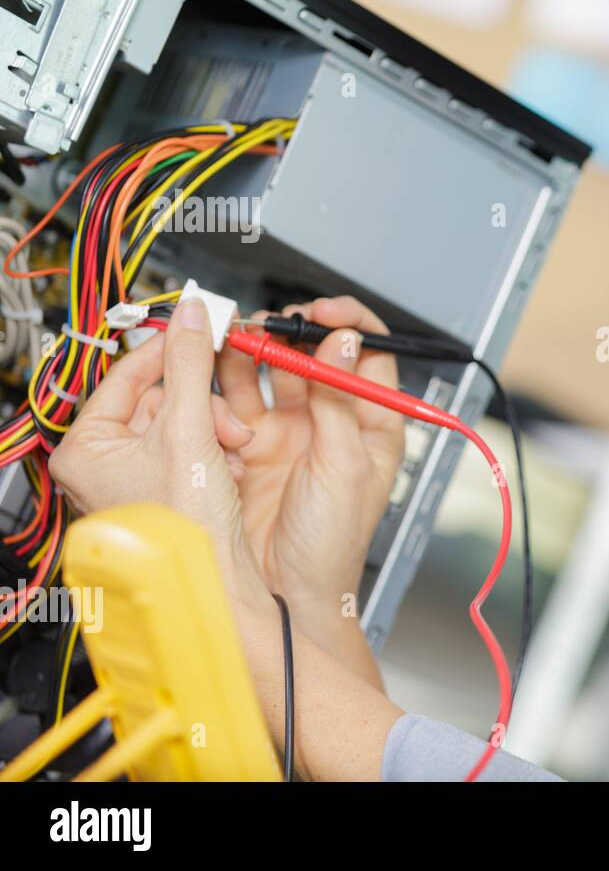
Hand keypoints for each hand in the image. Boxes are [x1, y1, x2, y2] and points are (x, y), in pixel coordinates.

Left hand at [49, 297, 266, 610]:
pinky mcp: (164, 491)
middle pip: (159, 398)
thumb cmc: (186, 530)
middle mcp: (102, 464)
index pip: (128, 372)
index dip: (172, 350)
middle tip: (224, 417)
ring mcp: (133, 479)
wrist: (217, 585)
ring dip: (215, 426)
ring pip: (180, 421)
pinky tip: (230, 465)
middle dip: (202, 404)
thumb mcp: (189, 427)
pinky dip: (216, 449)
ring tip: (231, 447)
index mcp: (85, 448)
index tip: (204, 329)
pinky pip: (191, 447)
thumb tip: (194, 315)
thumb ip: (191, 362)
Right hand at [215, 297, 403, 637]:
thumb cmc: (332, 545)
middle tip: (272, 324)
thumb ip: (339, 402)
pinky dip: (226, 380)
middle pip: (314, 355)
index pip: (368, 354)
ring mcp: (291, 431)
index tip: (322, 312)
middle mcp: (333, 421)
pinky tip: (219, 373)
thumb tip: (346, 342)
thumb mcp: (343, 467)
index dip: (347, 325)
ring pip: (272, 371)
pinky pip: (237, 399)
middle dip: (293, 332)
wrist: (288, 595)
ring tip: (241, 336)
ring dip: (257, 349)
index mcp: (373, 423)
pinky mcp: (251, 445)